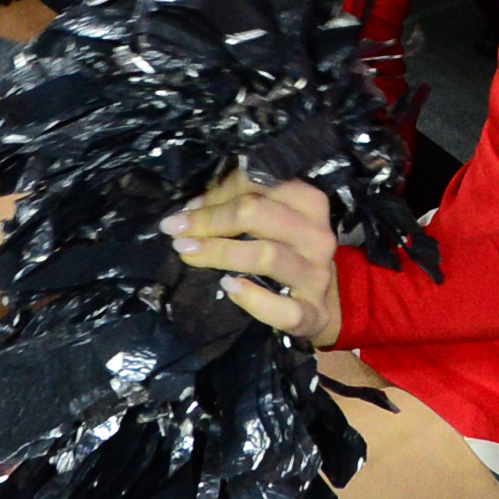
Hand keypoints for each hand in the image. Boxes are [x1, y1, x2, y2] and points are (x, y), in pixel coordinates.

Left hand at [162, 169, 341, 345]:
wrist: (323, 303)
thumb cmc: (287, 251)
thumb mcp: (270, 222)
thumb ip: (237, 207)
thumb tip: (192, 209)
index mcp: (309, 203)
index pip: (259, 184)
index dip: (217, 193)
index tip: (187, 209)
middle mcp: (318, 236)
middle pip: (258, 214)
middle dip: (210, 220)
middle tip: (176, 230)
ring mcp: (318, 276)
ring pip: (267, 256)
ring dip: (220, 252)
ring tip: (187, 253)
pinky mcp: (314, 314)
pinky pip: (285, 309)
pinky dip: (254, 299)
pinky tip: (229, 287)